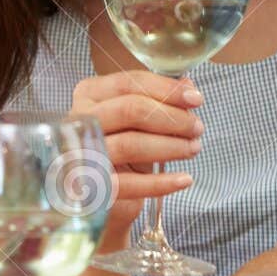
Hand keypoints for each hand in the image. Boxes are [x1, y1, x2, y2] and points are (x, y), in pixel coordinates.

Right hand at [72, 71, 203, 244]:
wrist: (96, 192)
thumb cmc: (118, 148)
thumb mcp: (137, 121)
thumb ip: (159, 100)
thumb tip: (188, 87)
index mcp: (89, 95)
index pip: (129, 83)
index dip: (166, 89)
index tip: (195, 98)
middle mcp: (80, 121)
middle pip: (130, 110)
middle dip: (172, 118)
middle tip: (196, 128)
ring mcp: (81, 154)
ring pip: (131, 144)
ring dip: (170, 146)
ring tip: (192, 149)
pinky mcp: (91, 187)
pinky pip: (129, 184)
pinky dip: (161, 183)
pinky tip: (184, 179)